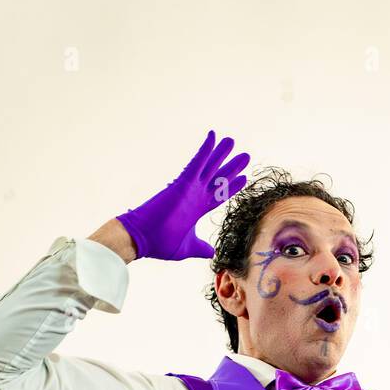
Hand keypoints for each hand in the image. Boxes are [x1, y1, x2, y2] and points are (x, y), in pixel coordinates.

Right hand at [116, 130, 249, 261]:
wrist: (144, 239)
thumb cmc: (160, 243)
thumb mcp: (187, 247)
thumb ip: (200, 248)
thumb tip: (212, 252)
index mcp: (197, 210)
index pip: (218, 195)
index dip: (231, 187)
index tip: (243, 178)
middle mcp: (195, 196)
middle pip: (218, 178)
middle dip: (232, 167)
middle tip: (245, 156)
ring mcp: (190, 188)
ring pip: (209, 167)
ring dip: (220, 153)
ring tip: (231, 141)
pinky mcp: (183, 182)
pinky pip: (197, 162)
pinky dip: (205, 149)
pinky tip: (213, 136)